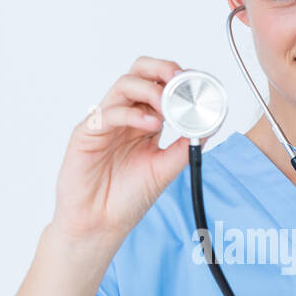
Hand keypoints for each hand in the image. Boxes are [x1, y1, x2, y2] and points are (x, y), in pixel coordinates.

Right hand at [52, 56, 191, 244]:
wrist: (99, 225)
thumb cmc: (126, 199)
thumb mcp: (165, 170)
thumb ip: (185, 147)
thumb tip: (209, 126)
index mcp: (144, 122)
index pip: (161, 86)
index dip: (180, 80)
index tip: (200, 85)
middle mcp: (125, 117)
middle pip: (139, 73)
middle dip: (162, 70)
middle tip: (182, 80)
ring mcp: (105, 123)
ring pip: (124, 85)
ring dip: (150, 90)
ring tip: (168, 108)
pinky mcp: (86, 134)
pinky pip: (107, 113)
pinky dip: (131, 114)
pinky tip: (150, 124)